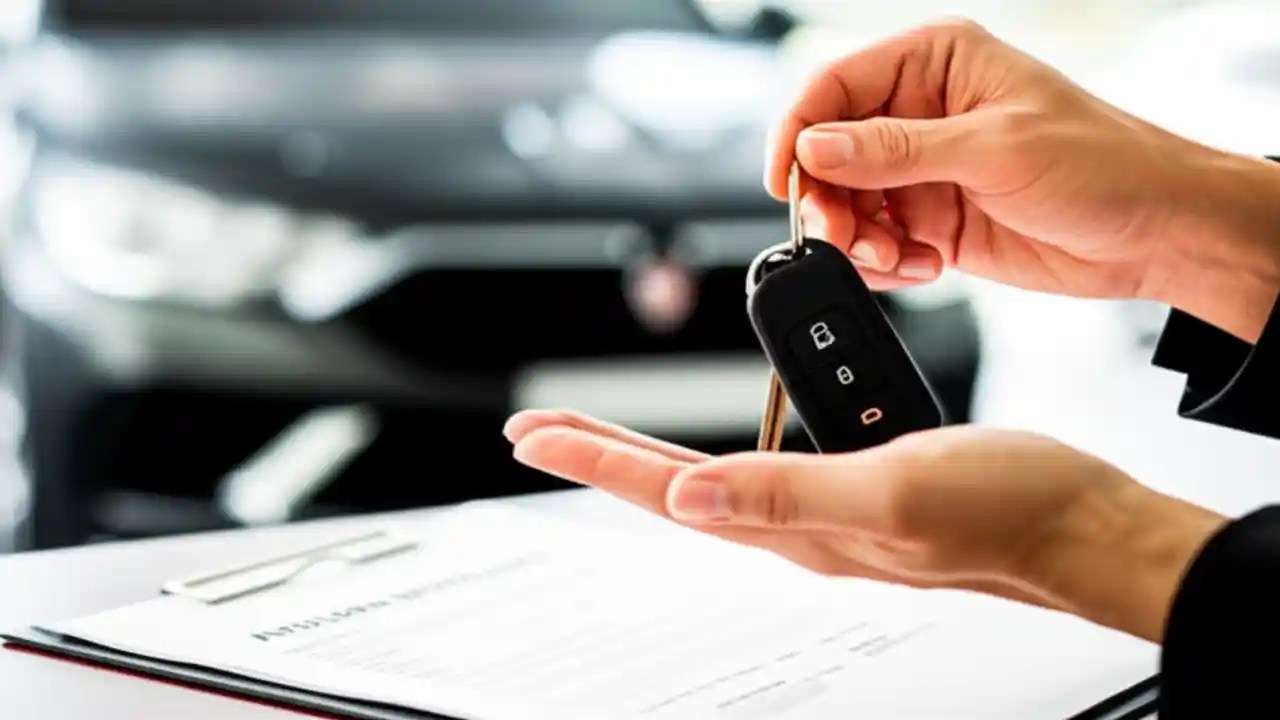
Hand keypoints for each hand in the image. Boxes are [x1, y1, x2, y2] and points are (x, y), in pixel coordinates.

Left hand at [504, 409, 1226, 642]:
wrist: (1081, 526)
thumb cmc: (1008, 514)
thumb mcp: (894, 493)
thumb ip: (789, 494)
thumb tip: (688, 499)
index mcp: (794, 525)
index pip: (666, 489)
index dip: (594, 459)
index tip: (533, 431)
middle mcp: (799, 524)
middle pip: (672, 485)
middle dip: (600, 454)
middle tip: (541, 427)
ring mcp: (827, 511)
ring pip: (711, 480)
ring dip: (650, 457)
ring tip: (604, 437)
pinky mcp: (859, 490)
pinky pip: (765, 468)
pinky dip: (723, 449)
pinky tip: (721, 444)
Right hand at [766, 18, 1279, 341]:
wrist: (1155, 232)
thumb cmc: (1103, 163)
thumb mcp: (993, 148)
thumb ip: (897, 151)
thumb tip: (819, 147)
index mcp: (937, 62)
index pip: (836, 87)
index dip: (800, 133)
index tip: (786, 182)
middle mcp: (922, 112)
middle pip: (831, 153)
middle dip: (830, 200)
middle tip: (841, 236)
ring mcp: (926, 169)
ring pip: (849, 204)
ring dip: (859, 239)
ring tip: (895, 257)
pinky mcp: (934, 218)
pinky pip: (879, 241)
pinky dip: (887, 263)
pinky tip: (923, 266)